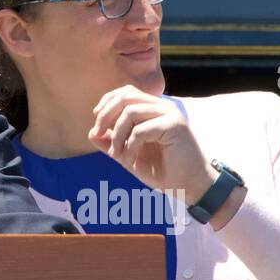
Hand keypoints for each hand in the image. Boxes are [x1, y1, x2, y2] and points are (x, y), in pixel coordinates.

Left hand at [89, 85, 215, 204]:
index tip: (97, 124)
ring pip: (130, 112)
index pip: (126, 92)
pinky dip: (129, 146)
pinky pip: (141, 130)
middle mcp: (162, 106)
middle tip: (98, 135)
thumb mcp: (128, 155)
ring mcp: (170, 114)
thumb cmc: (161, 171)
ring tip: (117, 155)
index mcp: (153, 108)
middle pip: (125, 97)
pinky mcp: (174, 125)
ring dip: (117, 135)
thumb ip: (111, 143)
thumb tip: (90, 133)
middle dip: (106, 115)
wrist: (189, 187)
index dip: (106, 103)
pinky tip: (129, 161)